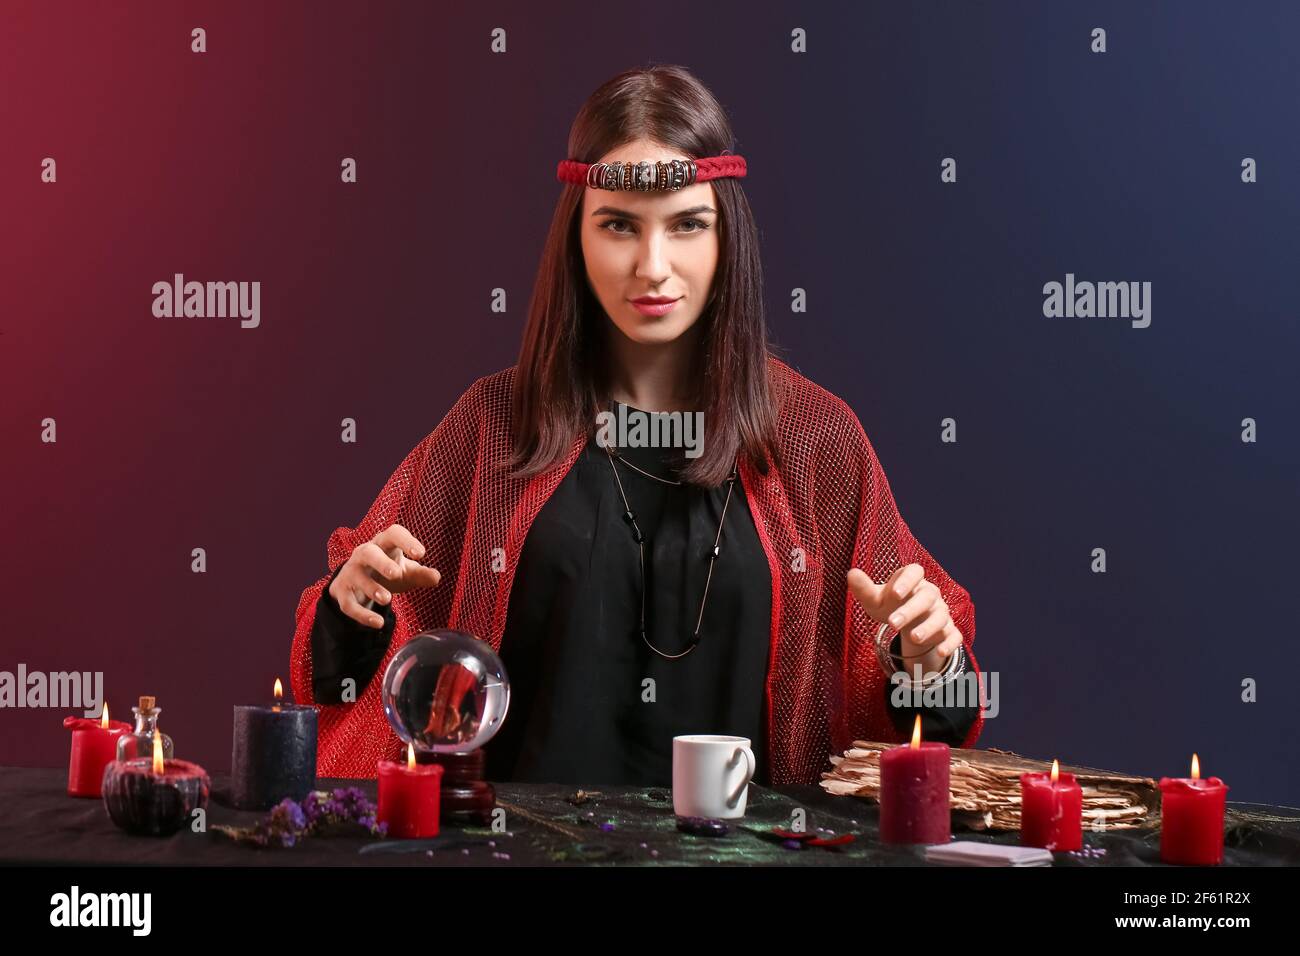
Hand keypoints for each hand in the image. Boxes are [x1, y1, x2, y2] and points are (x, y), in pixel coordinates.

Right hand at [328, 523, 441, 628]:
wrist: (356, 584)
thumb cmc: (387, 572)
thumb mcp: (406, 572)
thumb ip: (421, 574)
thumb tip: (436, 577)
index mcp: (384, 544)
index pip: (393, 534)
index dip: (406, 541)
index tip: (421, 554)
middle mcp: (364, 554)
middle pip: (369, 552)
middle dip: (381, 562)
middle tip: (396, 574)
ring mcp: (350, 572)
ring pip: (356, 576)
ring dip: (371, 588)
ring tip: (387, 600)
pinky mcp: (342, 592)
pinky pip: (349, 604)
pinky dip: (362, 614)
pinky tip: (378, 623)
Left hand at [847, 563, 961, 677]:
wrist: (910, 622)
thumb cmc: (891, 605)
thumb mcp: (875, 599)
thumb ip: (864, 588)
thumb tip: (851, 573)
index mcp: (913, 580)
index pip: (915, 571)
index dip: (907, 581)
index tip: (895, 593)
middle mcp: (930, 594)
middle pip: (927, 597)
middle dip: (911, 610)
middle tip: (893, 623)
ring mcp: (941, 612)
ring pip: (940, 617)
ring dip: (928, 627)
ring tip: (913, 638)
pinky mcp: (949, 631)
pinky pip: (954, 635)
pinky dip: (949, 644)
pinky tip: (939, 652)